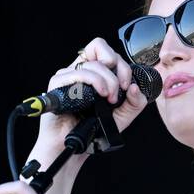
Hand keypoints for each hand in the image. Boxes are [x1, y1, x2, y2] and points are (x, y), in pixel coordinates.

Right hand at [36, 36, 151, 146]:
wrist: (74, 146)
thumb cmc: (93, 130)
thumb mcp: (122, 116)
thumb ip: (134, 103)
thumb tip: (135, 87)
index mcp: (94, 73)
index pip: (106, 51)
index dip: (122, 64)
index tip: (127, 85)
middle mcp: (80, 70)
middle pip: (100, 47)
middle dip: (118, 69)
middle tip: (118, 92)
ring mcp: (68, 75)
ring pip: (93, 63)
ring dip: (108, 81)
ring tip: (108, 99)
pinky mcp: (58, 83)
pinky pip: (79, 73)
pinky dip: (94, 81)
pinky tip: (100, 95)